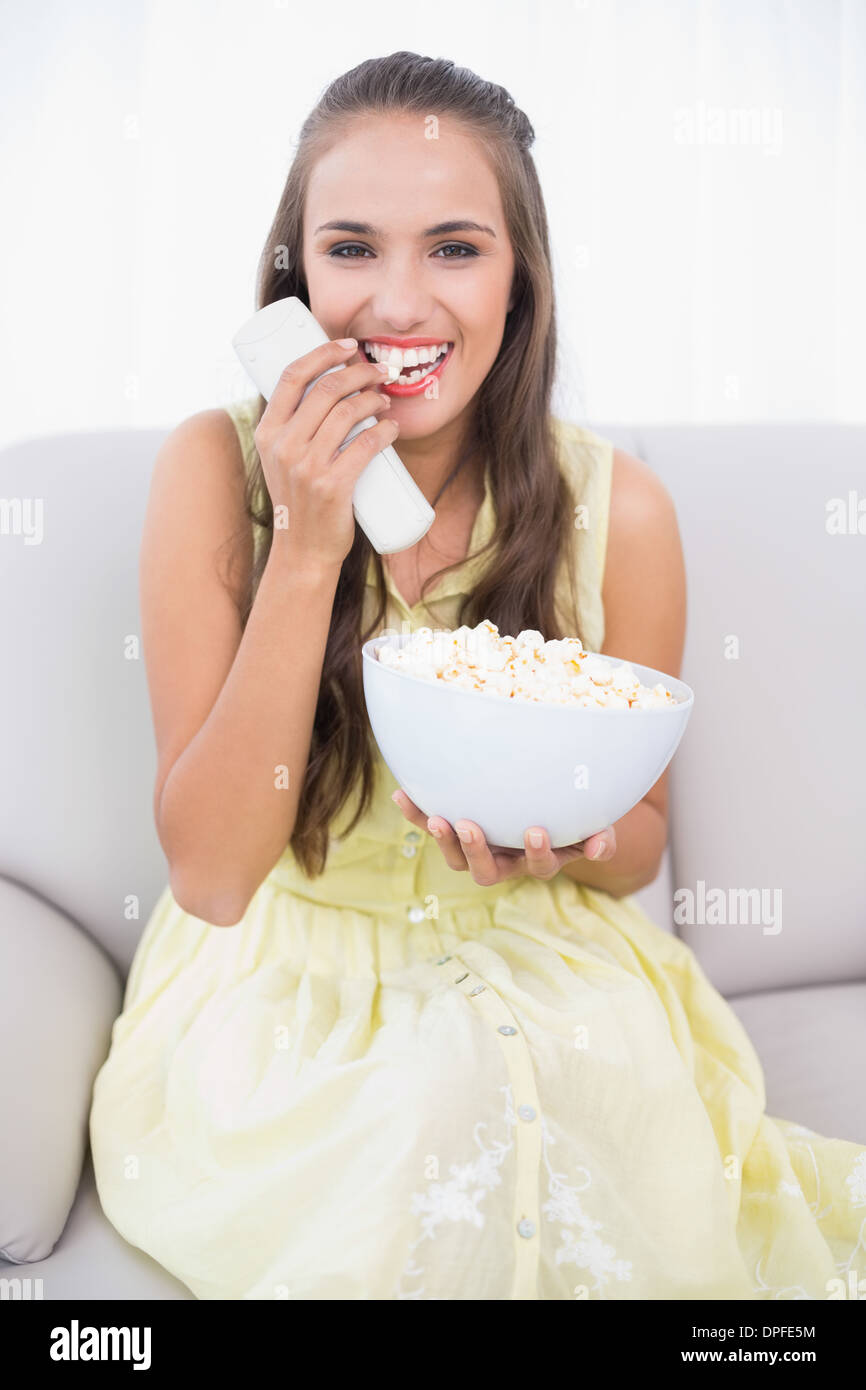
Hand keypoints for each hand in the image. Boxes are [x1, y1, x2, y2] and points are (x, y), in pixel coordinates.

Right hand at [253, 338, 398, 567]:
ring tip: (385, 400)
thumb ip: (294, 428)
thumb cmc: (300, 501)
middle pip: (326, 389)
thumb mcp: (282, 461)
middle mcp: (283, 446)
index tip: (347, 346)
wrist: (303, 551)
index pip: (291, 376)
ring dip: (374, 399)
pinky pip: (365, 445)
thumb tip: (330, 389)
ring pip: (348, 413)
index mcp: (267, 433)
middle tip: (379, 373)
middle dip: (359, 372)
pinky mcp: (332, 486)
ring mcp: (307, 467)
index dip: (322, 353)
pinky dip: (385, 431)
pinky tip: (392, 427)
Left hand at [391, 789, 616, 885]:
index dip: (537, 853)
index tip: (535, 832)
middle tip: (469, 826)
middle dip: (476, 851)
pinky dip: (417, 813)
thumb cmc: (576, 816)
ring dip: (443, 839)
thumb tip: (599, 847)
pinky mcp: (456, 830)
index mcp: (540, 860)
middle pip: (487, 871)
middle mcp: (507, 861)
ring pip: (456, 858)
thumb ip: (599, 837)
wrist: (551, 805)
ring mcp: (480, 849)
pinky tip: (401, 794)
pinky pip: (434, 824)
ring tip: (436, 818)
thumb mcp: (594, 825)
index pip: (539, 866)